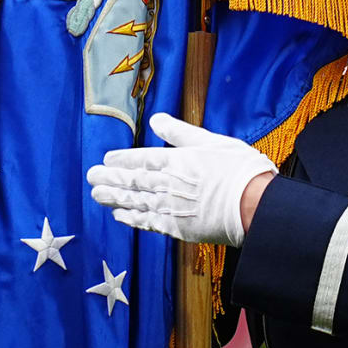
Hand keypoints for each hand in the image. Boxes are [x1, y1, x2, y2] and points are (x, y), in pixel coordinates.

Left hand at [87, 113, 276, 245]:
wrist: (256, 206)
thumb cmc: (240, 170)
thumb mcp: (211, 141)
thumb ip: (179, 132)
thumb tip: (155, 120)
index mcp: (175, 161)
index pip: (140, 160)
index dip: (121, 160)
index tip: (106, 160)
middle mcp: (167, 185)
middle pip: (131, 182)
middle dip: (109, 180)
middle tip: (91, 177)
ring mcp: (170, 208)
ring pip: (134, 202)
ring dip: (113, 198)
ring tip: (96, 195)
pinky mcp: (178, 228)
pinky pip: (148, 223)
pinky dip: (131, 218)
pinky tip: (119, 215)